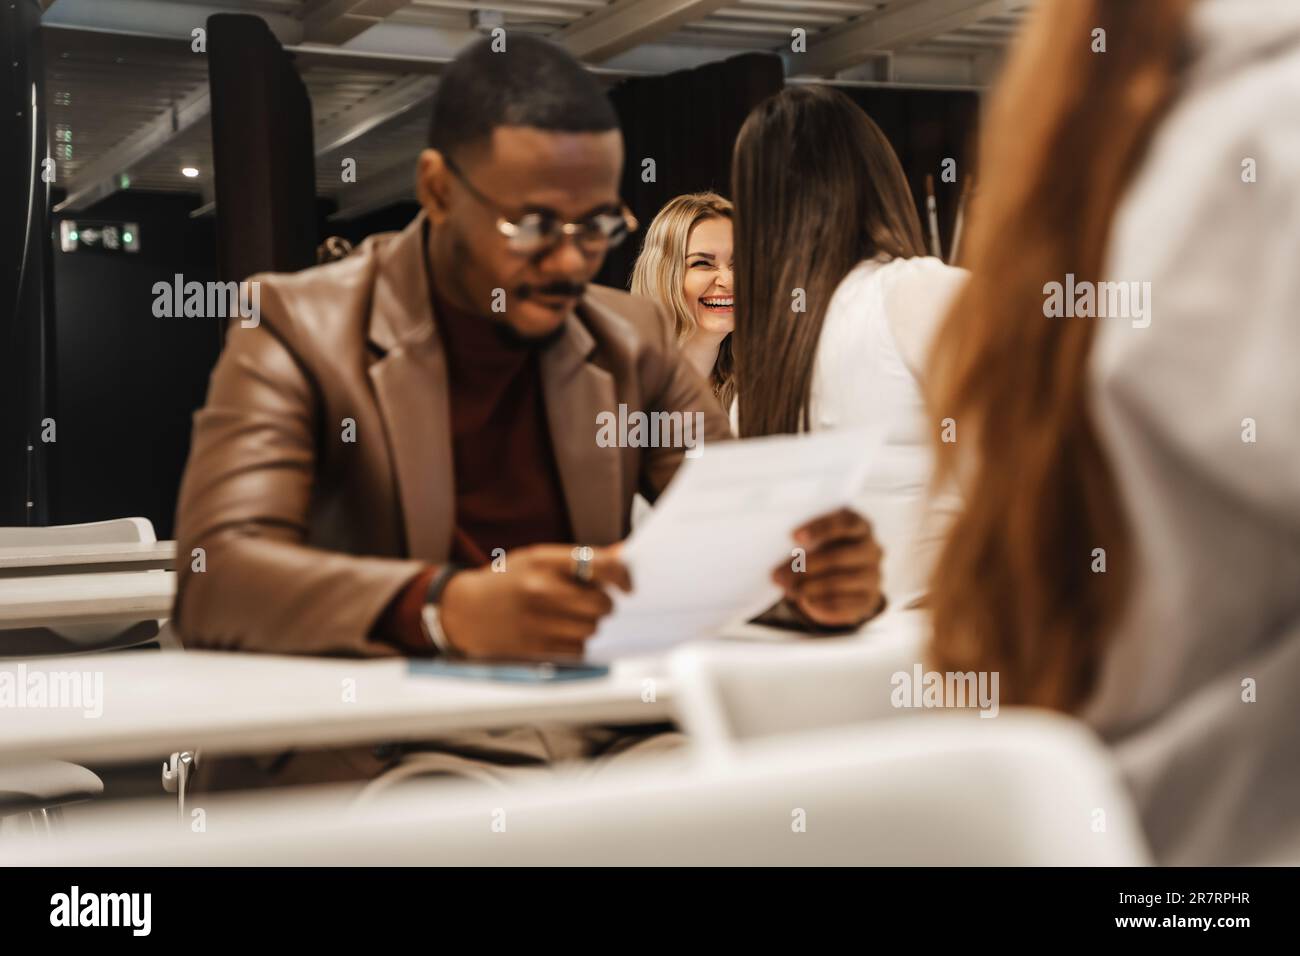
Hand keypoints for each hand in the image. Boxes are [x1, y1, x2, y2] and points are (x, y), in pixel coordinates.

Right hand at [438, 544, 630, 659]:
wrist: (463, 611)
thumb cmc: (506, 581)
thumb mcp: (538, 559)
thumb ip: (581, 559)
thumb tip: (625, 555)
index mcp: (544, 560)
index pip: (602, 565)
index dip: (624, 576)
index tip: (628, 584)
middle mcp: (542, 589)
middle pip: (602, 604)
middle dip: (604, 604)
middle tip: (591, 602)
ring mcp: (539, 621)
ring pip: (592, 629)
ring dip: (590, 625)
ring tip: (570, 617)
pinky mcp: (536, 647)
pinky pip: (578, 649)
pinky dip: (577, 643)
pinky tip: (560, 633)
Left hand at [771, 508, 883, 628]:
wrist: (851, 579)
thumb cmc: (828, 549)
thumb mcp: (821, 538)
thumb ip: (806, 540)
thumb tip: (781, 555)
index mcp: (860, 526)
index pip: (844, 524)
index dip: (819, 529)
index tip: (794, 536)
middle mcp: (872, 550)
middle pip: (838, 557)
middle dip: (805, 566)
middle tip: (778, 574)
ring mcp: (874, 576)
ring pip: (838, 583)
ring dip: (808, 588)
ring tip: (787, 589)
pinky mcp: (869, 600)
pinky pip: (842, 604)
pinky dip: (819, 603)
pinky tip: (802, 601)